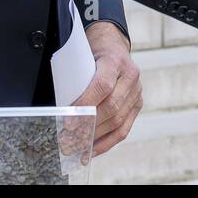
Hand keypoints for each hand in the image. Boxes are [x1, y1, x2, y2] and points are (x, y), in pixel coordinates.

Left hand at [73, 21, 142, 156]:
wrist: (113, 46)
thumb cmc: (93, 53)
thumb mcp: (83, 58)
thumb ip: (76, 80)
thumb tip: (60, 109)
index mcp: (116, 60)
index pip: (103, 85)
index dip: (86, 105)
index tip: (68, 121)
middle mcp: (131, 76)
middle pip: (112, 107)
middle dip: (88, 126)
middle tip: (67, 139)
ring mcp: (137, 91)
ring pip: (118, 121)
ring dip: (95, 138)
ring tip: (75, 147)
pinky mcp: (137, 104)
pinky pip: (123, 129)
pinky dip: (106, 143)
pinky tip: (91, 151)